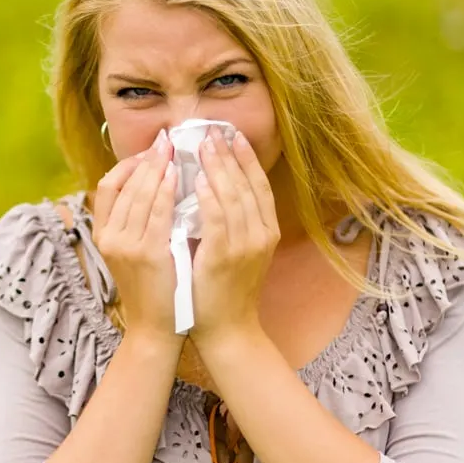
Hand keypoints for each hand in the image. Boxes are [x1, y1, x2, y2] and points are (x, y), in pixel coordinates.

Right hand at [92, 129, 181, 347]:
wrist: (156, 329)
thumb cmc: (153, 290)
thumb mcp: (135, 253)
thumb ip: (138, 223)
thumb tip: (155, 187)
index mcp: (103, 235)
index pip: (106, 187)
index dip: (126, 165)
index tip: (150, 152)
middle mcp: (108, 237)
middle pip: (122, 184)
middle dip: (146, 160)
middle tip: (167, 140)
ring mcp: (125, 245)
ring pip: (138, 194)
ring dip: (157, 168)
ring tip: (174, 150)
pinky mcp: (146, 254)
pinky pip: (156, 212)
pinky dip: (166, 190)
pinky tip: (179, 176)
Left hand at [188, 127, 279, 350]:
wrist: (227, 330)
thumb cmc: (224, 291)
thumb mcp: (237, 252)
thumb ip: (230, 223)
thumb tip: (212, 188)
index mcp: (266, 232)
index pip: (259, 186)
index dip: (247, 159)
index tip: (233, 136)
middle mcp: (261, 235)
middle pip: (247, 185)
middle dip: (229, 156)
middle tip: (212, 132)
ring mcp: (245, 246)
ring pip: (233, 197)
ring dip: (217, 168)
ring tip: (203, 146)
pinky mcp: (224, 257)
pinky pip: (217, 219)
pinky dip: (209, 197)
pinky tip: (198, 179)